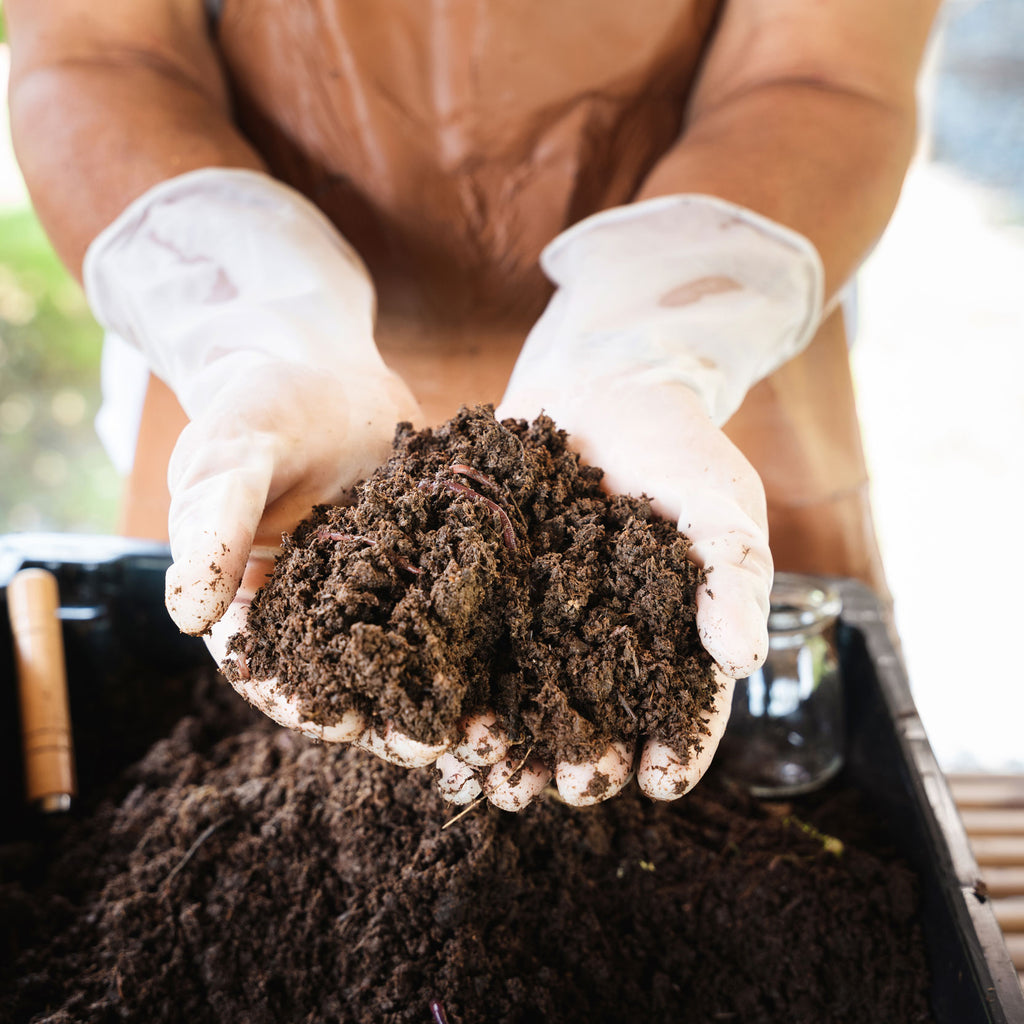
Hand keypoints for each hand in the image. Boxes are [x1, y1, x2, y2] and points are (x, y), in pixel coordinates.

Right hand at [82, 168, 585, 812]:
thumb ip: (216, 525)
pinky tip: (529, 659)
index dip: (300, 703)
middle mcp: (324, 615)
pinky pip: (461, 608)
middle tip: (430, 743)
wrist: (325, 364)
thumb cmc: (261, 404)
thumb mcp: (231, 454)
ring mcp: (383, 595)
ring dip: (447, 698)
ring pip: (414, 660)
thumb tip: (189, 614)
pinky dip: (489, 638)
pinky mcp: (435, 568)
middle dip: (388, 718)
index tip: (337, 721)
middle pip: (352, 683)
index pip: (270, 671)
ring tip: (490, 729)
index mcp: (259, 606)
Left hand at [433, 194, 823, 808]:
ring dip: (502, 743)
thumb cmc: (675, 443)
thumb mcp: (718, 497)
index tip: (660, 781)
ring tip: (482, 770)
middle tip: (556, 787)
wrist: (600, 384)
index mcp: (669, 636)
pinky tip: (425, 707)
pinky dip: (446, 678)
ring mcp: (538, 620)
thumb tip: (739, 658)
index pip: (680, 707)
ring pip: (521, 699)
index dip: (675, 748)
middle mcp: (601, 643)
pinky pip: (463, 642)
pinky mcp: (482, 589)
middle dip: (575, 762)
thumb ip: (732, 570)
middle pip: (593, 722)